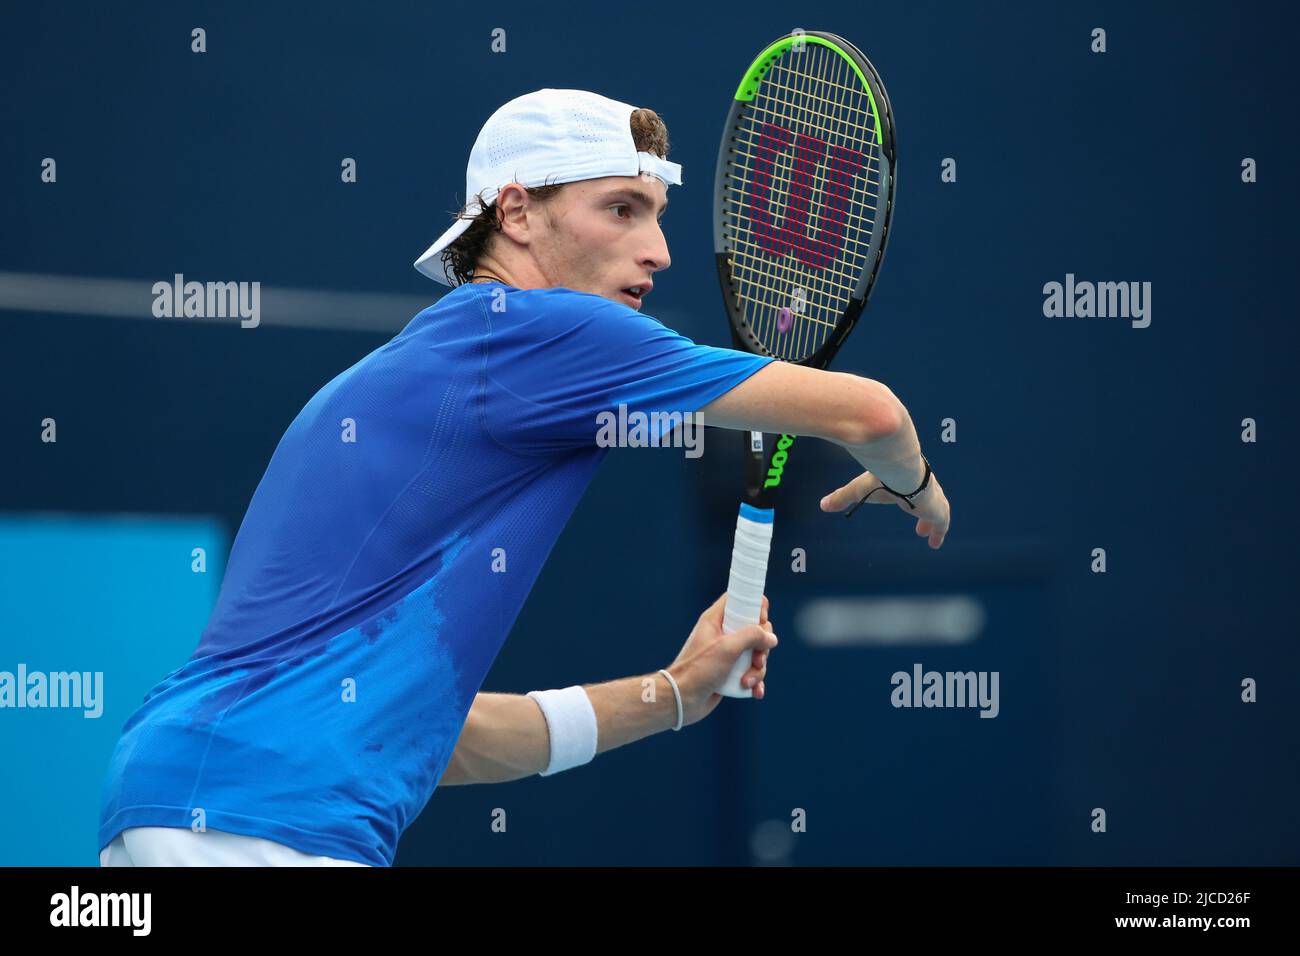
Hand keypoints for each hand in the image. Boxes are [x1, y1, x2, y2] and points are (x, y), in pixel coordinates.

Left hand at [663, 593, 777, 726]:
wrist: (682, 699)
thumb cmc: (698, 670)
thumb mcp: (727, 648)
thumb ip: (752, 636)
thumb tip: (771, 638)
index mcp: (716, 620)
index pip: (740, 600)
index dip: (755, 608)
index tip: (759, 623)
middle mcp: (723, 634)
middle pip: (755, 629)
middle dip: (761, 647)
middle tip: (756, 659)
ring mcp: (728, 654)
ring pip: (756, 653)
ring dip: (758, 670)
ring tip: (747, 681)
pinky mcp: (731, 671)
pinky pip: (751, 671)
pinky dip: (755, 681)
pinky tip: (755, 691)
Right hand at [820, 468, 950, 548]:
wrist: (901, 472)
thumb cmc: (881, 477)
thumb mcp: (858, 490)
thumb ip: (842, 497)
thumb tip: (822, 505)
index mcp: (906, 480)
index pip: (911, 491)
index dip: (909, 501)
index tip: (907, 506)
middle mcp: (922, 488)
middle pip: (927, 502)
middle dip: (925, 515)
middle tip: (921, 529)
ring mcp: (932, 498)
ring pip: (937, 512)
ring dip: (933, 525)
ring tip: (929, 538)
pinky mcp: (937, 510)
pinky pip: (941, 523)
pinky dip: (939, 532)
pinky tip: (935, 543)